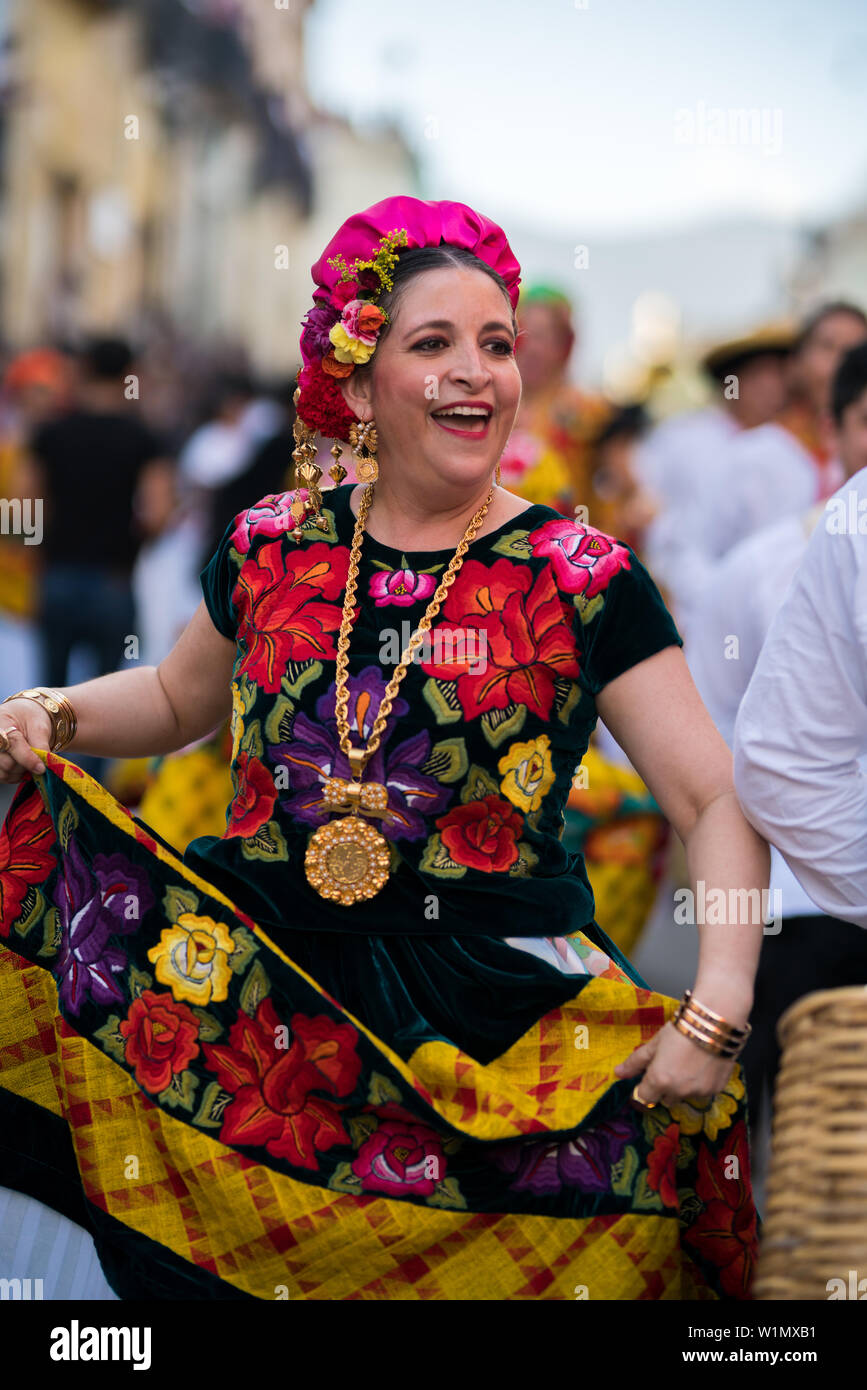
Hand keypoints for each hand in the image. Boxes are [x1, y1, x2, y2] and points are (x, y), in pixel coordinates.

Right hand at [0, 699, 50, 781]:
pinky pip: (4, 777)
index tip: (41, 768)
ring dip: (21, 772)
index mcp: (2, 723)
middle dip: (26, 765)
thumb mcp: (39, 726)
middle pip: (7, 763)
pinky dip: (16, 775)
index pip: (13, 743)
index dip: (28, 758)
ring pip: (5, 773)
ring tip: (29, 760)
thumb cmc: (30, 718)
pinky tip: (22, 765)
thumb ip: (41, 745)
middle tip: (37, 759)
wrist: (22, 717)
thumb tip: (42, 767)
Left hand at [613, 1019, 738, 1106]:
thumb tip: (618, 1073)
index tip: (649, 1078)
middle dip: (664, 1087)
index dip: (645, 1087)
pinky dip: (700, 1083)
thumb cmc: (682, 1028)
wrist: (716, 1021)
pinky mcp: (716, 1090)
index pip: (644, 1098)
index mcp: (659, 1080)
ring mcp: (698, 1092)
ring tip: (688, 1063)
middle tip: (670, 1066)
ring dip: (683, 1086)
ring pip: (684, 1096)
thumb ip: (635, 1062)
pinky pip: (702, 1092)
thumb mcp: (655, 1043)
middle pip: (665, 1099)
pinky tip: (703, 1064)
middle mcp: (678, 1091)